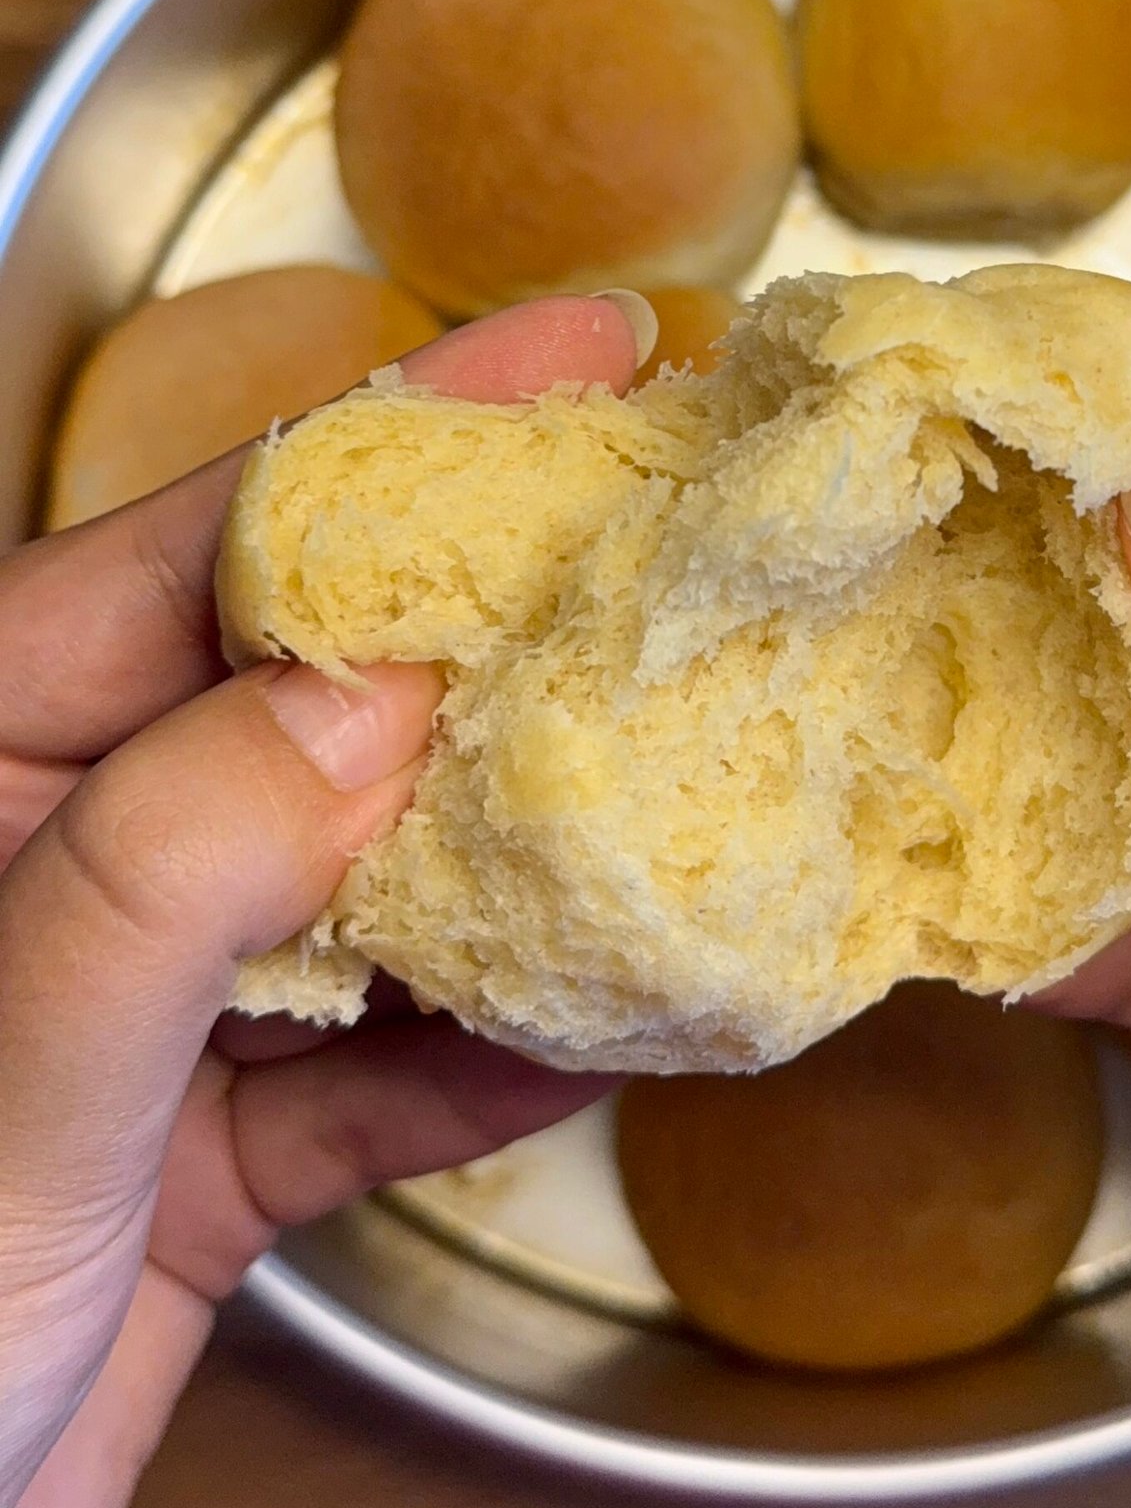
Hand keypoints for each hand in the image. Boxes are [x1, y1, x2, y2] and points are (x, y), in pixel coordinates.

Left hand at [0, 294, 645, 1507]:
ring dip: (518, 848)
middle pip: (310, 696)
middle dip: (491, 633)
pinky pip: (378, 1062)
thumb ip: (168, 871)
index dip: (394, 446)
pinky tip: (603, 1021)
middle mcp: (61, 860)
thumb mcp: (5, 1086)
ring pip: (367, 875)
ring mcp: (141, 1009)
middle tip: (678, 542)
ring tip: (686, 764)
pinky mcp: (205, 1151)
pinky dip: (488, 1049)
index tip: (569, 356)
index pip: (200, 556)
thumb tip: (376, 689)